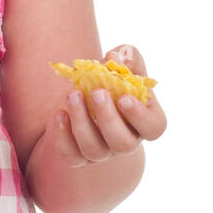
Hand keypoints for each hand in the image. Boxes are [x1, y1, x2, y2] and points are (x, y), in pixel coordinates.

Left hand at [53, 44, 166, 166]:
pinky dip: (63, 137)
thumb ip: (127, 56)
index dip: (140, 116)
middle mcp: (127, 140)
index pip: (153, 127)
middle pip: (123, 143)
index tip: (124, 97)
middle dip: (108, 118)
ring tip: (72, 94)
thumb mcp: (125, 64)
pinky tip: (59, 113)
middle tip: (96, 92)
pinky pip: (71, 156)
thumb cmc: (113, 80)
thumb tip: (115, 57)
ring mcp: (103, 151)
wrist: (87, 96)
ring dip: (82, 122)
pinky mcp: (79, 156)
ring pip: (95, 150)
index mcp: (145, 120)